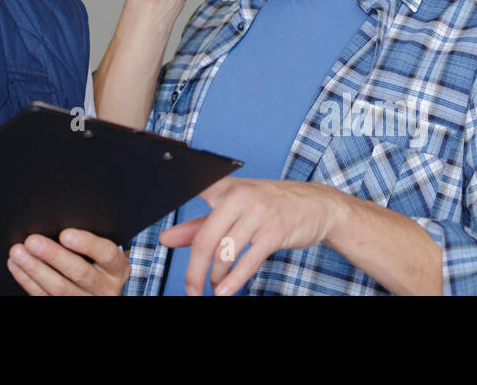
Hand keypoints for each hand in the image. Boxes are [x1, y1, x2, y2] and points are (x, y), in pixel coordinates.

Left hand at [6, 229, 130, 294]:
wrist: (98, 292)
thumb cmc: (98, 263)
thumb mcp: (101, 254)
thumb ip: (87, 242)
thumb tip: (55, 223)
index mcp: (117, 269)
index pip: (106, 254)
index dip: (86, 244)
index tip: (65, 234)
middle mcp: (106, 288)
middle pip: (79, 272)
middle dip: (53, 256)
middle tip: (32, 241)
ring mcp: (87, 301)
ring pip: (59, 289)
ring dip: (34, 269)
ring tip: (18, 253)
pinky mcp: (67, 307)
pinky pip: (44, 297)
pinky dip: (27, 280)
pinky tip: (17, 266)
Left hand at [157, 178, 338, 295]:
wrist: (317, 204)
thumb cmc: (270, 205)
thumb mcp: (233, 210)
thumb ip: (199, 225)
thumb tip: (165, 239)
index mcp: (225, 186)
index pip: (192, 189)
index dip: (174, 195)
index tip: (159, 229)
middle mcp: (239, 196)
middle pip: (205, 238)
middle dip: (194, 271)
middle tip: (190, 289)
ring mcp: (258, 213)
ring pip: (224, 253)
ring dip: (215, 277)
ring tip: (213, 287)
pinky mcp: (275, 231)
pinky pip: (247, 261)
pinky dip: (233, 281)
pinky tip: (225, 290)